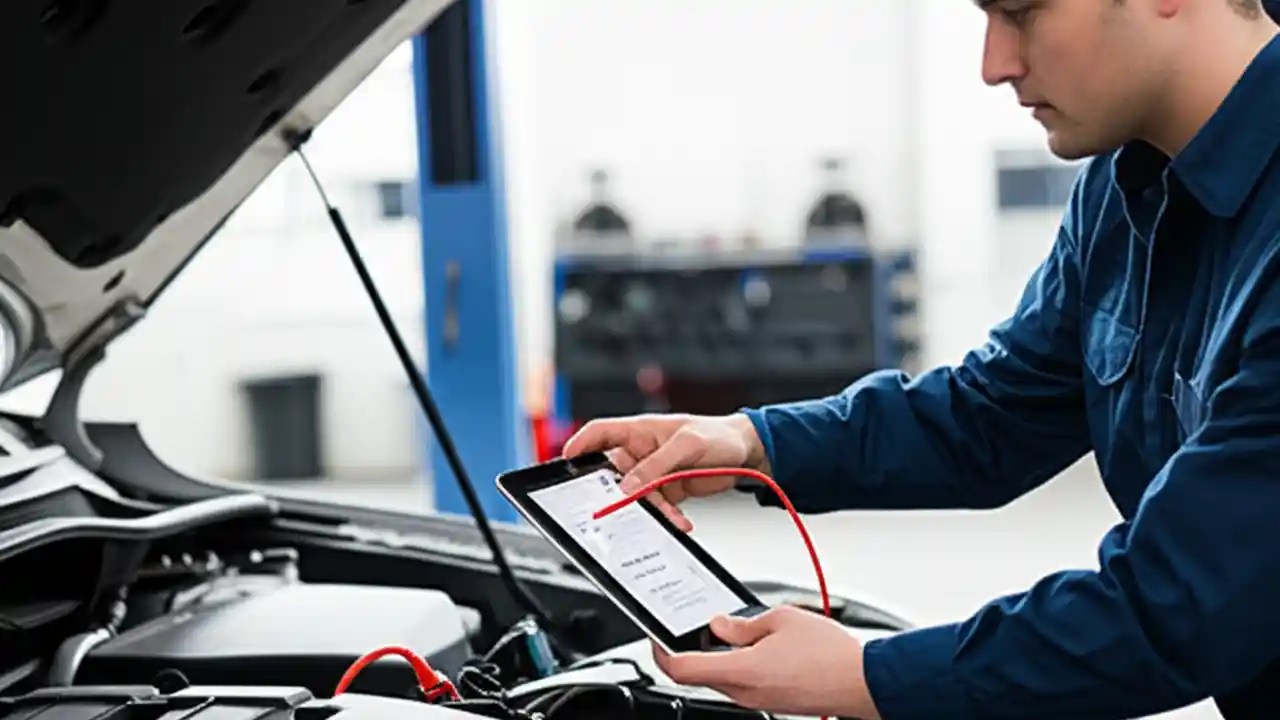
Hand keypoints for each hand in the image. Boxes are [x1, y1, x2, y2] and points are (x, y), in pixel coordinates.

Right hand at [561, 413, 768, 531]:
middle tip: (617, 508)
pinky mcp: (667, 490)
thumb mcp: (687, 446)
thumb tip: (627, 486)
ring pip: (636, 497)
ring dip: (651, 511)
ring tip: (670, 518)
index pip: (599, 434)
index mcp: (640, 431)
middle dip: (614, 493)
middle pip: (613, 474)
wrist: (749, 452)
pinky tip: (679, 523)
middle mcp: (642, 452)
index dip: (580, 447)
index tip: (566, 463)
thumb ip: (655, 466)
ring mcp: (653, 472)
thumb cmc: (719, 435)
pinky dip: (667, 518)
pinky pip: (657, 508)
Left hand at [653, 606, 880, 719]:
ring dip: (718, 657)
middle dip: (692, 650)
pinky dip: (740, 664)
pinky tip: (757, 645)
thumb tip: (720, 626)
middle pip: (699, 675)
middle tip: (696, 625)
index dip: (660, 652)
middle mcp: (745, 693)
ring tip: (733, 630)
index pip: (681, 669)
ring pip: (722, 679)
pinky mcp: (773, 701)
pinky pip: (744, 684)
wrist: (864, 683)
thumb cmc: (829, 654)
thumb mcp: (781, 619)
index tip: (656, 636)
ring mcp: (759, 701)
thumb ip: (742, 624)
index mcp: (740, 671)